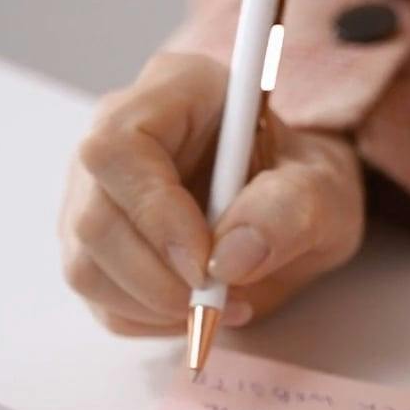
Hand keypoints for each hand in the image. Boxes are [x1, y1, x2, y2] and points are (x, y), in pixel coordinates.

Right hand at [60, 51, 364, 334]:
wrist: (292, 205)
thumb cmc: (303, 182)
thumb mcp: (325, 189)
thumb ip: (289, 210)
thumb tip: (231, 258)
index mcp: (174, 90)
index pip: (119, 148)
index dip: (154, 214)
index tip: (206, 266)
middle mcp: (117, 134)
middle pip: (93, 217)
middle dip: (154, 278)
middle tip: (216, 302)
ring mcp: (95, 190)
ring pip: (84, 265)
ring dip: (151, 306)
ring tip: (218, 306)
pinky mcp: (94, 242)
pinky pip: (97, 296)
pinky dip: (146, 319)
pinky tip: (193, 307)